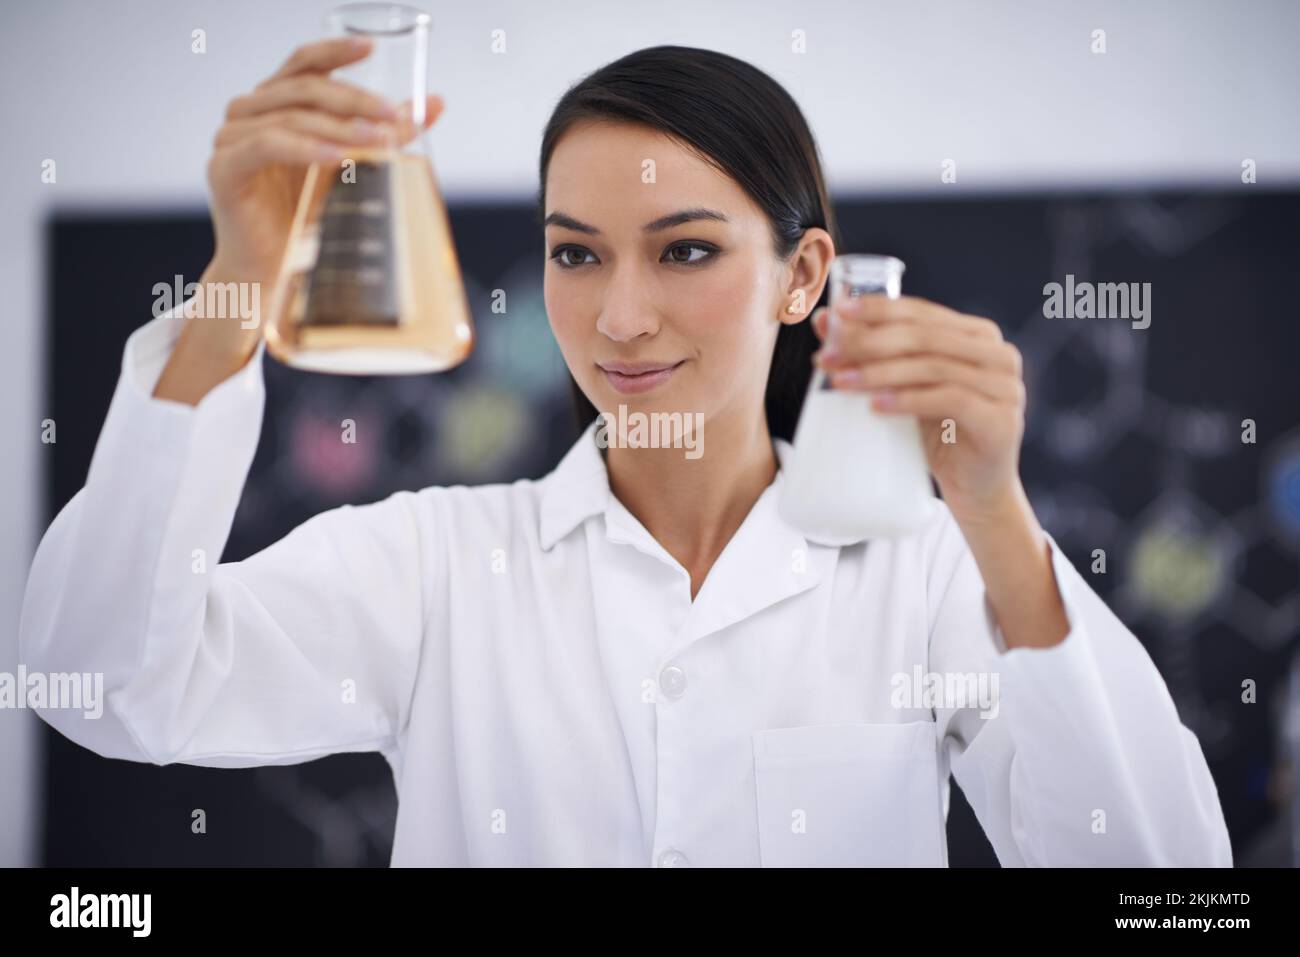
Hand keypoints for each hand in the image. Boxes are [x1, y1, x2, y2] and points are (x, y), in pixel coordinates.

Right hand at [205, 36, 444, 285]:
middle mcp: (248, 112)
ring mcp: (230, 138)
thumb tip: (435, 103)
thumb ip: (387, 132)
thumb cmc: (310, 215)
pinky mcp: (224, 168)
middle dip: (353, 100)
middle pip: (303, 89)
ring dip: (338, 127)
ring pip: (290, 117)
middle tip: (392, 114)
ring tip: (376, 140)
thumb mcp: (355, 166)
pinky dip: (306, 149)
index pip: (304, 64)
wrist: (276, 270)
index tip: (371, 48)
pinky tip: (337, 157)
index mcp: (275, 103)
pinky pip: (267, 146)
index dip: (335, 51)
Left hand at [810, 294, 1027, 520]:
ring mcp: (1005, 386)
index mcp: (978, 335)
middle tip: (828, 356)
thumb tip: (826, 320)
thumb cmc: (939, 434)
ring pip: (932, 367)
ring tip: (841, 383)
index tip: (837, 314)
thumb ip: (876, 353)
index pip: (922, 311)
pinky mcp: (1000, 420)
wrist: (976, 489)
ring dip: (880, 373)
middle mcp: (998, 354)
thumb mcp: (906, 388)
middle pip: (924, 337)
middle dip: (870, 343)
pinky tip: (876, 406)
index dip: (878, 311)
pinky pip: (949, 400)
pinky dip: (908, 400)